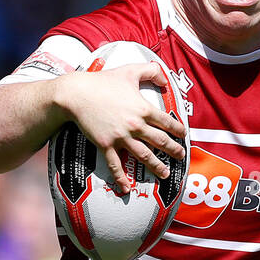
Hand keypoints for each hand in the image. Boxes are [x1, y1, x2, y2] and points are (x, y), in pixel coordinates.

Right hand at [55, 62, 186, 194]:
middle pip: (161, 142)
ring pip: (145, 156)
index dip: (178, 130)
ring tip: (165, 173)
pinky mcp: (106, 145)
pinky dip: (121, 179)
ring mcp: (121, 137)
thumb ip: (150, 70)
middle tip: (180, 157)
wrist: (76, 93)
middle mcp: (136, 125)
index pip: (167, 122)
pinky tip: (127, 189)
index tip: (183, 136)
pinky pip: (116, 165)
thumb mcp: (129, 70)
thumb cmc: (102, 81)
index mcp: (143, 108)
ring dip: (157, 166)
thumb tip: (165, 78)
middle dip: (173, 150)